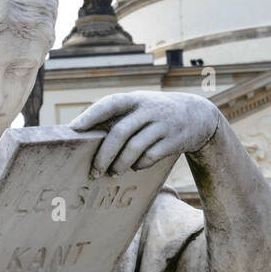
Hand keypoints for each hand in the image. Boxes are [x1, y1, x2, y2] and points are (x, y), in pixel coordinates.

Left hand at [69, 92, 219, 176]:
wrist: (197, 115)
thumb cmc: (156, 114)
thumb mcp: (140, 106)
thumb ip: (118, 117)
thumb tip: (86, 138)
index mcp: (134, 99)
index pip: (109, 104)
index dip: (90, 116)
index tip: (73, 129)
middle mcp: (147, 110)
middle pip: (119, 133)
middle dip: (104, 155)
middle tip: (94, 171)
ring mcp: (161, 125)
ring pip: (134, 148)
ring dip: (120, 164)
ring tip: (113, 172)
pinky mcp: (172, 141)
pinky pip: (150, 157)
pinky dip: (139, 165)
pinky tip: (136, 167)